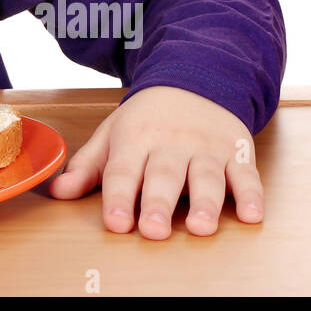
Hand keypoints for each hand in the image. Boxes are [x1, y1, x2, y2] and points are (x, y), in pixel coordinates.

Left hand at [46, 85, 264, 238]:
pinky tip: (252, 215)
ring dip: (205, 203)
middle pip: (164, 176)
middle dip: (159, 204)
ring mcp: (206, 147)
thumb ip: (88, 166)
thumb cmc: (147, 118)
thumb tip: (58, 193)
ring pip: (206, 176)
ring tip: (201, 228)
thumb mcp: (112, 133)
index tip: (116, 224)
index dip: (119, 198)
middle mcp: (171, 143)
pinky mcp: (236, 151)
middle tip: (154, 231)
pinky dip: (251, 194)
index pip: (124, 171)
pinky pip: (246, 173)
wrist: (194, 79)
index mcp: (135, 139)